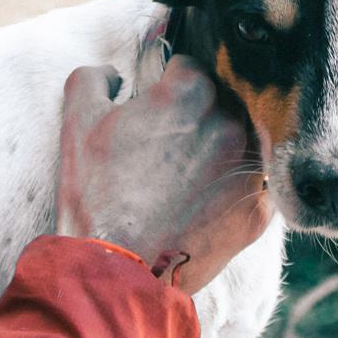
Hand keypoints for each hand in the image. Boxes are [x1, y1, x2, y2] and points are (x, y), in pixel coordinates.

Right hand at [56, 47, 272, 295]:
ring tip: (188, 178)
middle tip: (168, 149)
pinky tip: (207, 203)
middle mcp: (230, 123)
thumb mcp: (77, 121)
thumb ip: (93, 77)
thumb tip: (112, 73)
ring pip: (243, 144)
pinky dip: (235, 190)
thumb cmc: (94, 193)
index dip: (167, 87)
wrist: (116, 268)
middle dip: (198, 118)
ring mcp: (249, 169)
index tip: (155, 112)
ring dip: (221, 151)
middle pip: (221, 104)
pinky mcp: (259, 211)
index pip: (189, 68)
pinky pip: (255, 186)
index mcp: (191, 91)